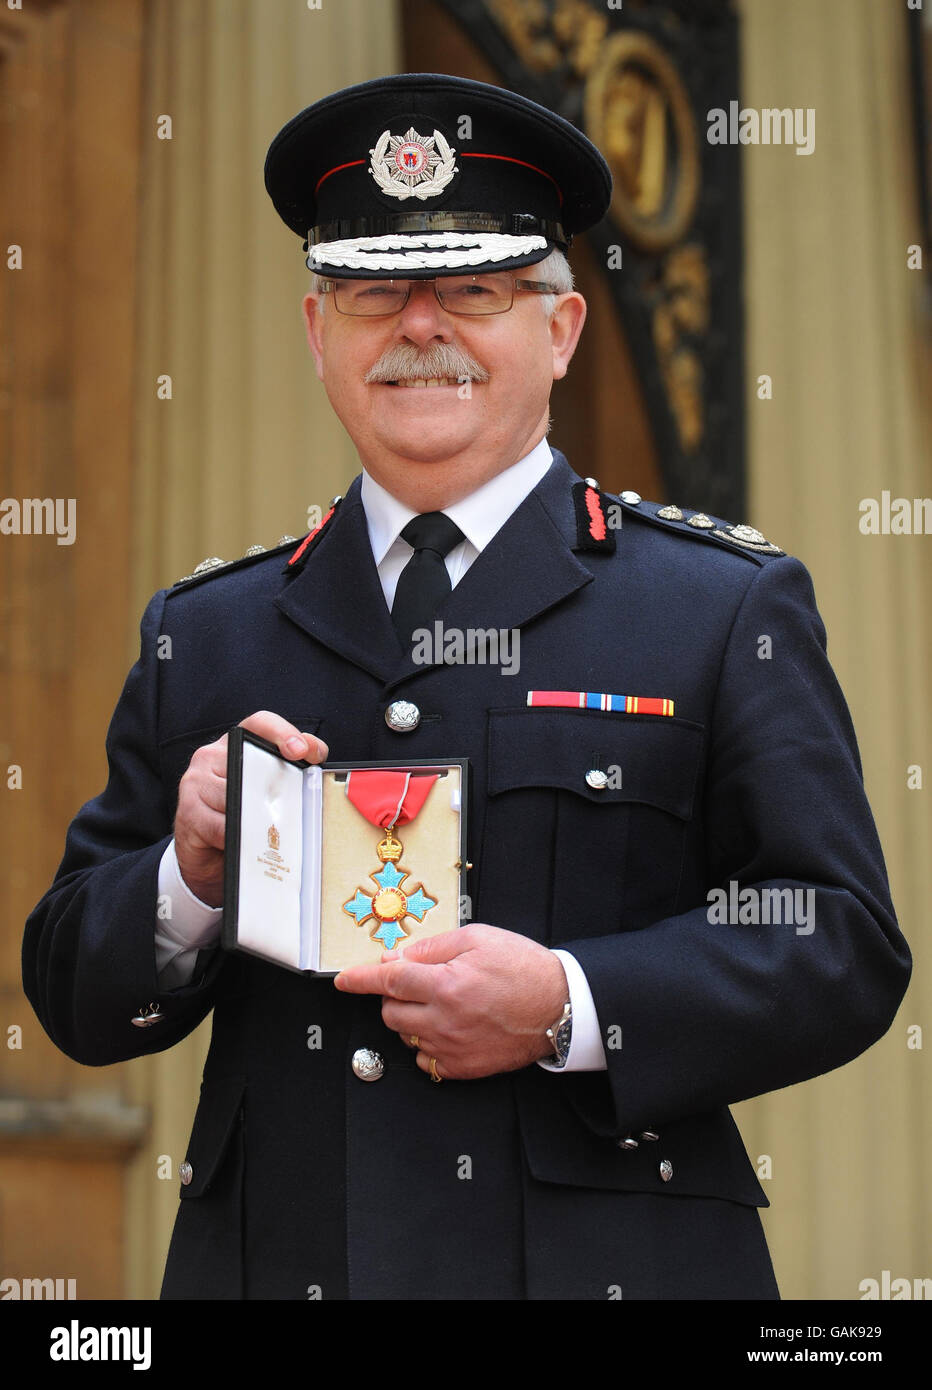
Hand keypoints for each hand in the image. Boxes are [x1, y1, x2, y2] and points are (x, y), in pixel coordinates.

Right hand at [173, 710, 327, 906]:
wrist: (202, 854)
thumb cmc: (240, 817)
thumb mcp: (263, 791)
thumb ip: (288, 772)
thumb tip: (315, 761)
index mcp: (234, 745)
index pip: (260, 724)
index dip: (283, 733)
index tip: (302, 750)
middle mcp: (211, 756)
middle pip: (253, 764)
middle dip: (277, 786)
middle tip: (292, 806)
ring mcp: (196, 781)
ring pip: (238, 796)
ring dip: (258, 818)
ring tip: (267, 833)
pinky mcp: (188, 811)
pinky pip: (222, 825)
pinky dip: (240, 837)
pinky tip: (245, 842)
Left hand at [334, 924, 568, 1079]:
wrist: (559, 1006)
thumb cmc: (523, 969)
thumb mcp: (479, 938)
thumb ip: (432, 947)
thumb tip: (397, 957)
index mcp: (447, 984)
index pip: (389, 979)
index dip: (360, 979)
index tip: (343, 980)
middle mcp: (445, 1019)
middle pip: (390, 1011)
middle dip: (393, 996)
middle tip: (416, 983)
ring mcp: (452, 1047)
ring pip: (405, 1035)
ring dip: (410, 1018)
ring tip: (439, 1003)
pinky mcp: (463, 1067)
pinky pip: (424, 1060)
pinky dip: (426, 1043)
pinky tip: (447, 1027)